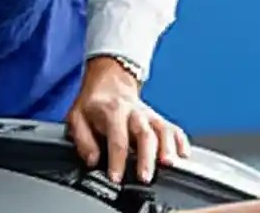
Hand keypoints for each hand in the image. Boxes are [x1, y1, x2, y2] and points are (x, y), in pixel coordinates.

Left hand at [66, 56, 190, 183]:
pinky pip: (173, 128)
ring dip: (168, 149)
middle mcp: (134, 113)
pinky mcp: (158, 118)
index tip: (116, 177)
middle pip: (145, 134)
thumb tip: (92, 159)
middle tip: (145, 177)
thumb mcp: (76, 117)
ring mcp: (149, 115)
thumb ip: (82, 140)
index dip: (117, 160)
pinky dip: (181, 141)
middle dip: (147, 157)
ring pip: (163, 130)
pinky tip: (183, 155)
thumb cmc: (93, 103)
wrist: (110, 81)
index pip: (117, 138)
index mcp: (113, 111)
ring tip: (168, 165)